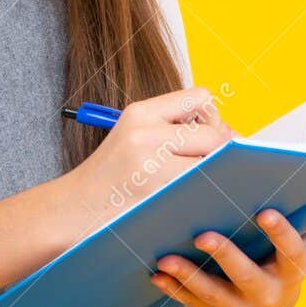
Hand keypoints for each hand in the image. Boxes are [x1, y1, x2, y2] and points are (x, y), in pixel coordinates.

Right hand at [51, 86, 232, 248]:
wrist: (74, 209)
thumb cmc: (110, 177)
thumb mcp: (134, 138)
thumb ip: (173, 129)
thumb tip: (231, 135)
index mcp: (140, 112)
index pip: (200, 98)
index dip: (212, 117)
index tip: (207, 135)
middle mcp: (146, 131)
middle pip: (213, 133)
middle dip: (220, 151)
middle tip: (210, 167)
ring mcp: (151, 162)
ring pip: (211, 161)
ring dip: (213, 174)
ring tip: (199, 183)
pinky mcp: (156, 190)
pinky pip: (201, 186)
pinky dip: (204, 192)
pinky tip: (193, 198)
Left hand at [151, 186, 305, 306]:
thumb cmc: (285, 254)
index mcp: (299, 263)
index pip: (295, 249)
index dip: (284, 234)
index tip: (265, 213)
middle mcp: (276, 290)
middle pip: (252, 276)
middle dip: (229, 257)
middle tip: (204, 235)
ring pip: (216, 295)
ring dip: (191, 276)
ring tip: (168, 257)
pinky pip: (192, 305)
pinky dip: (174, 289)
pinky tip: (156, 273)